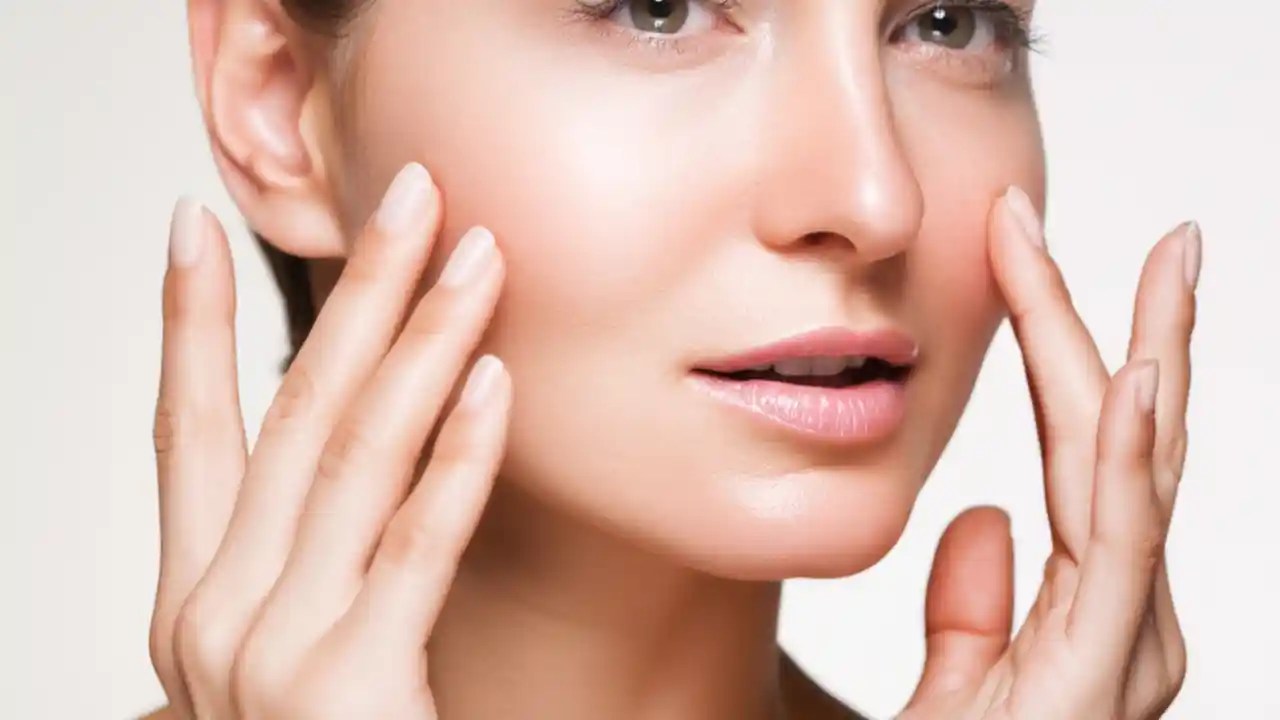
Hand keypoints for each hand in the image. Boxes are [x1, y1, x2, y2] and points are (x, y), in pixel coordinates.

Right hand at [148, 163, 509, 718]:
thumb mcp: (297, 647)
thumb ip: (312, 560)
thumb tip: (362, 459)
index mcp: (197, 603)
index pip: (185, 435)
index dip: (184, 325)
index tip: (191, 224)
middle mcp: (215, 618)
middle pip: (292, 419)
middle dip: (356, 297)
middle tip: (411, 195)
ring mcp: (271, 654)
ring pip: (355, 460)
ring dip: (424, 344)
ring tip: (478, 255)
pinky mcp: (347, 690)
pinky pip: (413, 548)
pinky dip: (457, 460)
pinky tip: (494, 383)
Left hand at [899, 187, 1197, 719]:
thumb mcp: (953, 693)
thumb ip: (973, 614)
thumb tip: (985, 518)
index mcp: (1087, 618)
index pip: (1079, 458)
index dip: (1067, 353)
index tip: (1032, 253)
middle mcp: (1123, 629)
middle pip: (1128, 455)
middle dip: (1139, 334)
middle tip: (1167, 236)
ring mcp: (1121, 656)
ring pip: (1135, 483)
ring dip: (1146, 363)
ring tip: (1167, 267)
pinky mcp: (1093, 684)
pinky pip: (1116, 558)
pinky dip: (1128, 467)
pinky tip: (1135, 386)